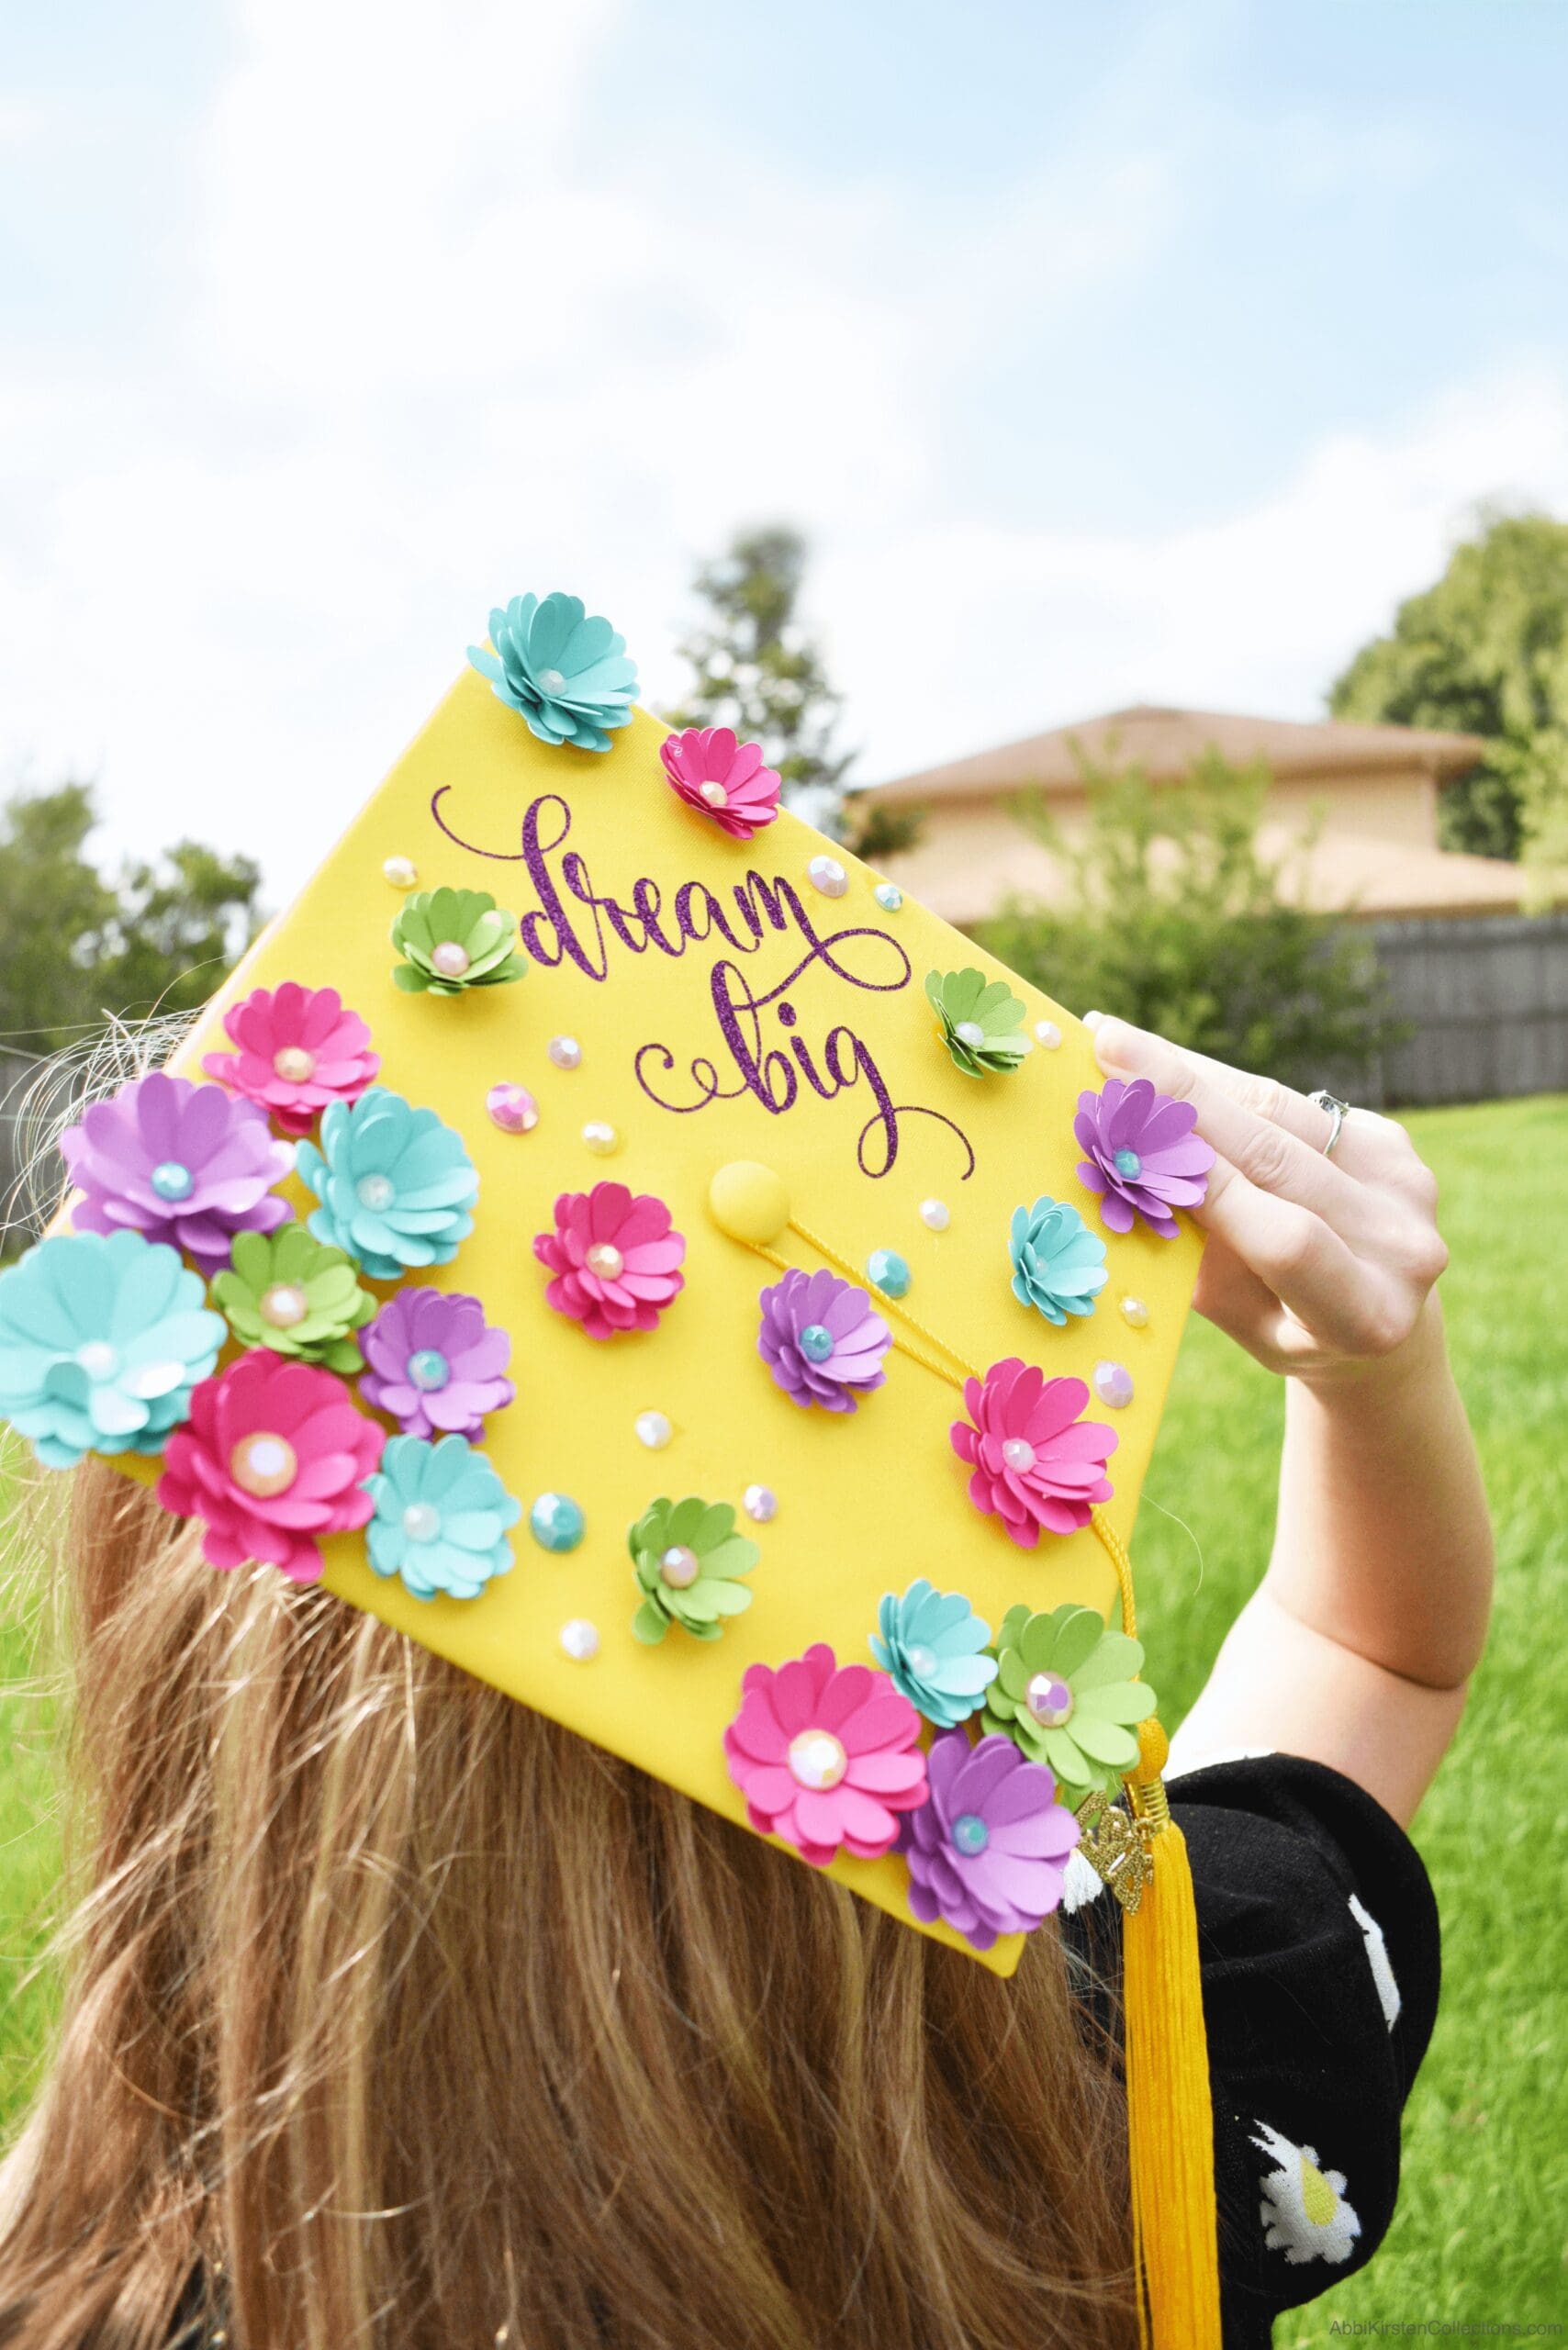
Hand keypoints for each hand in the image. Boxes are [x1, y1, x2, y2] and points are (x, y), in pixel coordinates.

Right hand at [1086, 1016, 1448, 1382]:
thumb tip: (1131, 1169)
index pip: (1284, 1238)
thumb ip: (1206, 1254)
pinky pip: (1295, 1102)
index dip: (1207, 1184)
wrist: (1382, 1326)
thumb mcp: (1241, 1317)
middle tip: (1110, 1048)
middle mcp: (1402, 1244)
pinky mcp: (1393, 1142)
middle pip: (1281, 1158)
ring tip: (1123, 1044)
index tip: (1130, 1133)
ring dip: (1195, 1076)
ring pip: (1283, 1112)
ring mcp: (1407, 1185)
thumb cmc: (1287, 1329)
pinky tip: (1171, 1065)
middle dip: (1185, 1100)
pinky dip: (1226, 1084)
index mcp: (1365, 1315)